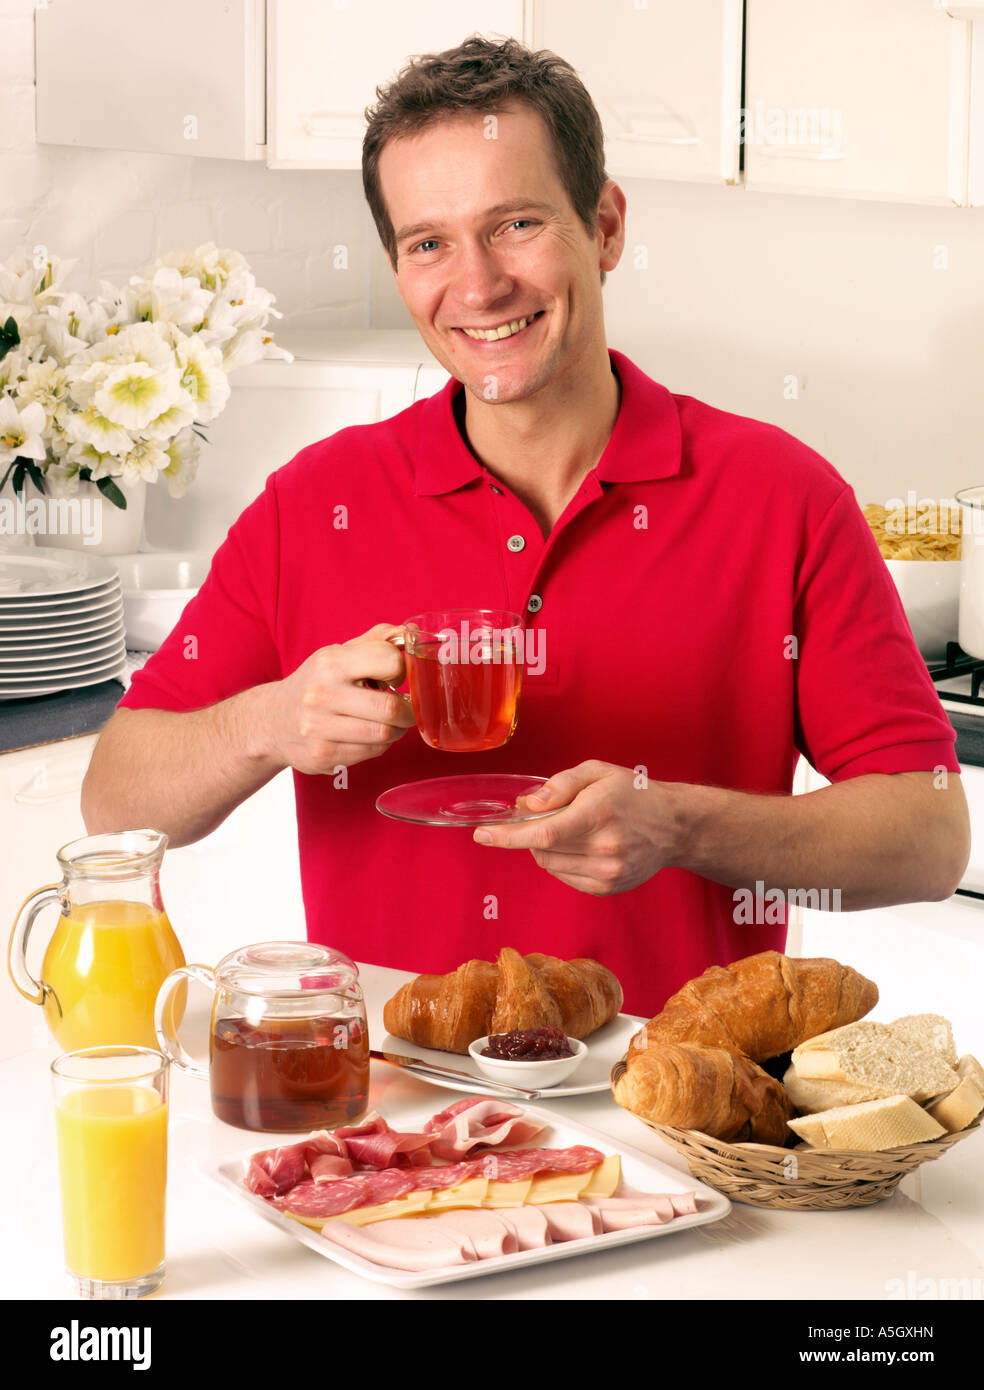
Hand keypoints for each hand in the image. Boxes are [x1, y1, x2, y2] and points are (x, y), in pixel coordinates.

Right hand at [261, 623, 415, 773]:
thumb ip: (377, 639)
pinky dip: (379, 745)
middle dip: (408, 711)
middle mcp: (322, 693)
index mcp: (330, 661)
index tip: (396, 678)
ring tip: (390, 723)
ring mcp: (319, 727)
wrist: (273, 720)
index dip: (402, 670)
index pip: (389, 660)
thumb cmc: (317, 683)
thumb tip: (412, 632)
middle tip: (407, 710)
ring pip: (384, 734)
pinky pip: (371, 752)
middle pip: (390, 708)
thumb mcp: (339, 653)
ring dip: (396, 730)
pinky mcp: (322, 754)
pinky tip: (370, 736)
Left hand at [472, 760, 680, 894]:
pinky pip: (564, 876)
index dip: (509, 836)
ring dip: (545, 847)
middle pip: (542, 849)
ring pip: (549, 864)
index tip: (482, 834)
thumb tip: (528, 806)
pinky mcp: (607, 887)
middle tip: (544, 814)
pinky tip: (581, 846)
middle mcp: (604, 848)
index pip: (544, 833)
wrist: (673, 826)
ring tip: (571, 828)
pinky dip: (560, 861)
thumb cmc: (632, 794)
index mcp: (598, 814)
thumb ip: (559, 785)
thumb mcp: (597, 772)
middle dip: (531, 832)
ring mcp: (607, 872)